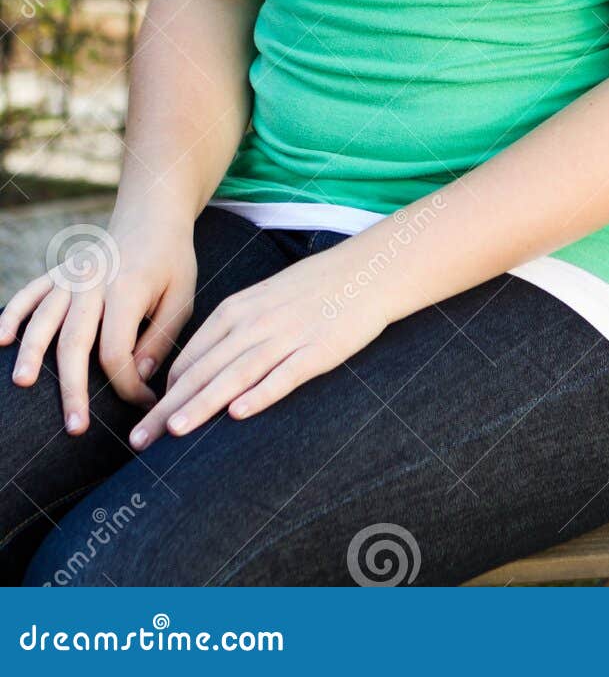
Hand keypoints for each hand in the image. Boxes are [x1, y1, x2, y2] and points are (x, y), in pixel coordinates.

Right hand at [0, 209, 197, 434]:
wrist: (152, 216)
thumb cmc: (171, 261)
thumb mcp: (182, 296)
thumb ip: (162, 337)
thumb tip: (139, 375)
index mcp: (128, 289)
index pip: (117, 349)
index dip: (127, 383)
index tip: (143, 401)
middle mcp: (94, 282)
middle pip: (75, 342)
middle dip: (73, 388)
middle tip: (75, 427)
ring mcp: (72, 276)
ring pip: (45, 320)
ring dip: (32, 353)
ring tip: (22, 383)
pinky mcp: (58, 273)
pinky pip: (30, 294)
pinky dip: (12, 314)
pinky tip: (0, 340)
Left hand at [126, 239, 387, 449]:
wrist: (367, 271)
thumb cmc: (314, 289)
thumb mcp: (264, 298)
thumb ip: (234, 328)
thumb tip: (200, 366)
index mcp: (239, 308)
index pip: (191, 355)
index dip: (165, 390)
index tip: (142, 421)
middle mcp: (256, 321)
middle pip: (204, 369)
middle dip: (167, 406)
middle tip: (138, 439)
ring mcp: (288, 335)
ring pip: (236, 374)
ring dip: (202, 404)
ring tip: (173, 431)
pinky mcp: (319, 349)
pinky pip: (284, 375)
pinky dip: (260, 394)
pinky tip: (239, 413)